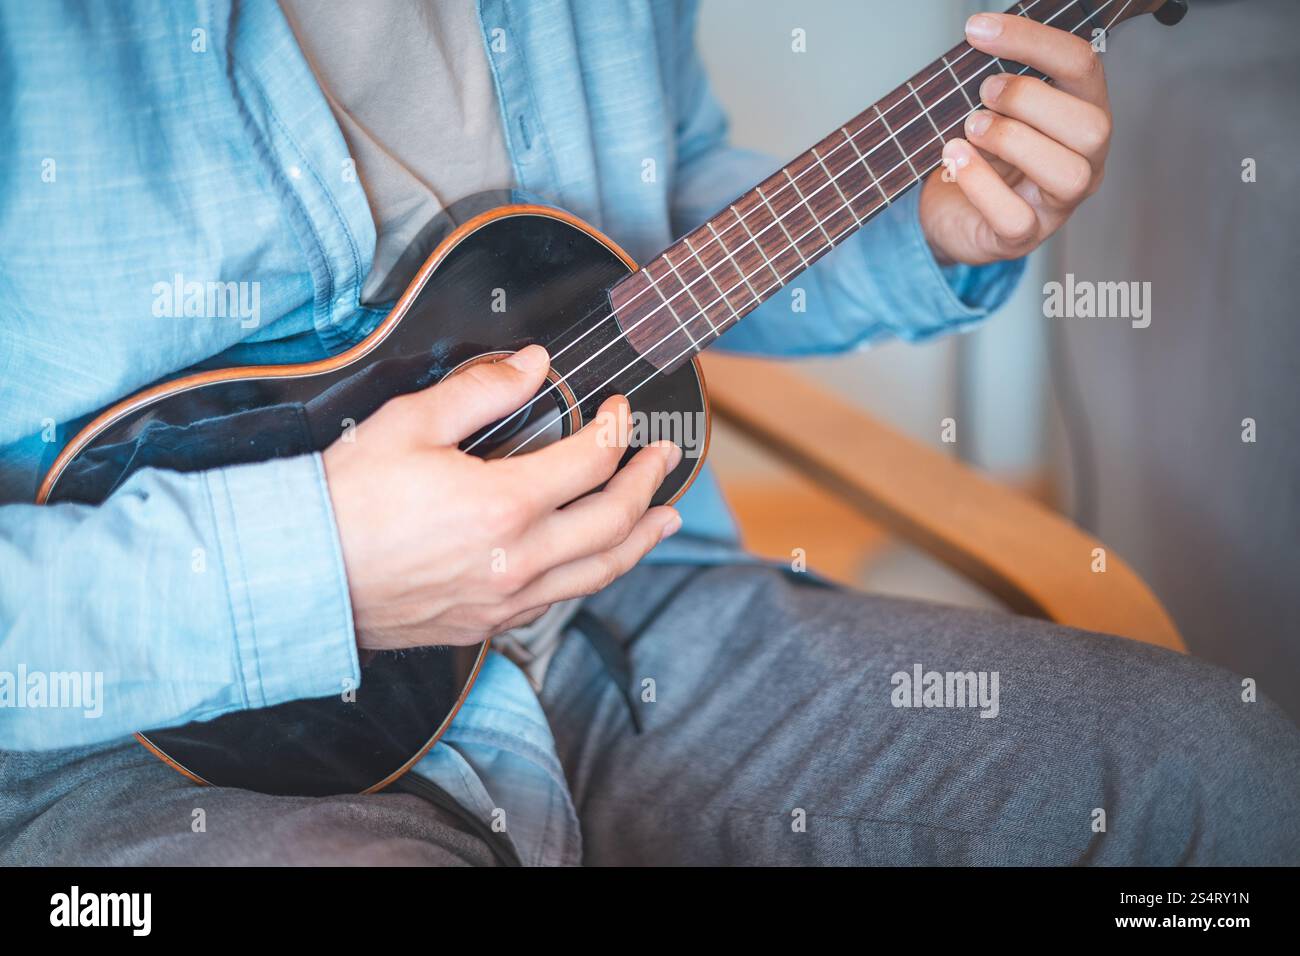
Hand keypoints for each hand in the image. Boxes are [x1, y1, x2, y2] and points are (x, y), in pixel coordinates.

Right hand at [322, 344, 681, 650]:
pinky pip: (559, 600)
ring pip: (598, 572)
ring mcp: (504, 600)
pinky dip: (592, 573)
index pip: (590, 463)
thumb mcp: (409, 422)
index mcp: (503, 505)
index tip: (618, 410)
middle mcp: (516, 561)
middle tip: (665, 457)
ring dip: (639, 540)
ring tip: (665, 519)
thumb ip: (482, 389)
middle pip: (612, 522)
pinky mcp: (485, 623)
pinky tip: (598, 559)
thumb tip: (533, 363)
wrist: (298, 575)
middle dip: (648, 484)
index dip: (616, 429)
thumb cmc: (344, 501)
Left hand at [920, 12, 1112, 265]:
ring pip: (1067, 174)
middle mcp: (1084, 161)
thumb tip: (982, 35)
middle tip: (983, 92)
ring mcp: (1057, 205)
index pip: (1083, 66)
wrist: (951, 213)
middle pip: (1093, 126)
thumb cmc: (981, 155)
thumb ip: (1001, 79)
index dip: (1032, 41)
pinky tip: (955, 159)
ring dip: (1012, 140)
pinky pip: (1014, 217)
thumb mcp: (995, 108)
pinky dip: (980, 183)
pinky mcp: (1022, 238)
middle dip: (1030, 100)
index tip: (978, 29)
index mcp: (1082, 115)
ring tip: (970, 127)